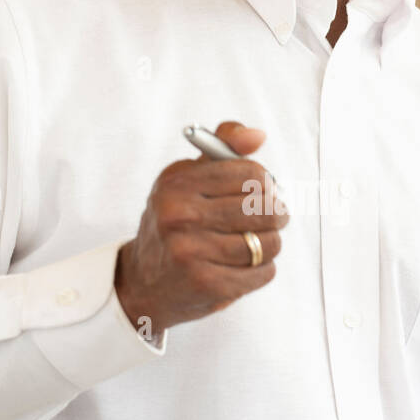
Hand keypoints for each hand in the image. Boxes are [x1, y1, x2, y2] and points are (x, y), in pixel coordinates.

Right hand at [115, 121, 288, 332]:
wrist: (143, 282)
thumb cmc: (174, 224)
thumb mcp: (186, 179)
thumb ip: (222, 149)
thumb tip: (257, 135)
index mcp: (177, 184)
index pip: (250, 174)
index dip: (267, 183)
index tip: (265, 192)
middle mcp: (179, 216)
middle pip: (264, 208)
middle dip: (276, 214)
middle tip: (273, 218)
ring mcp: (191, 252)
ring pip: (268, 243)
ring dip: (270, 244)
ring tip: (255, 244)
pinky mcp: (206, 284)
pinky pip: (263, 272)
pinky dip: (261, 270)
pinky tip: (243, 267)